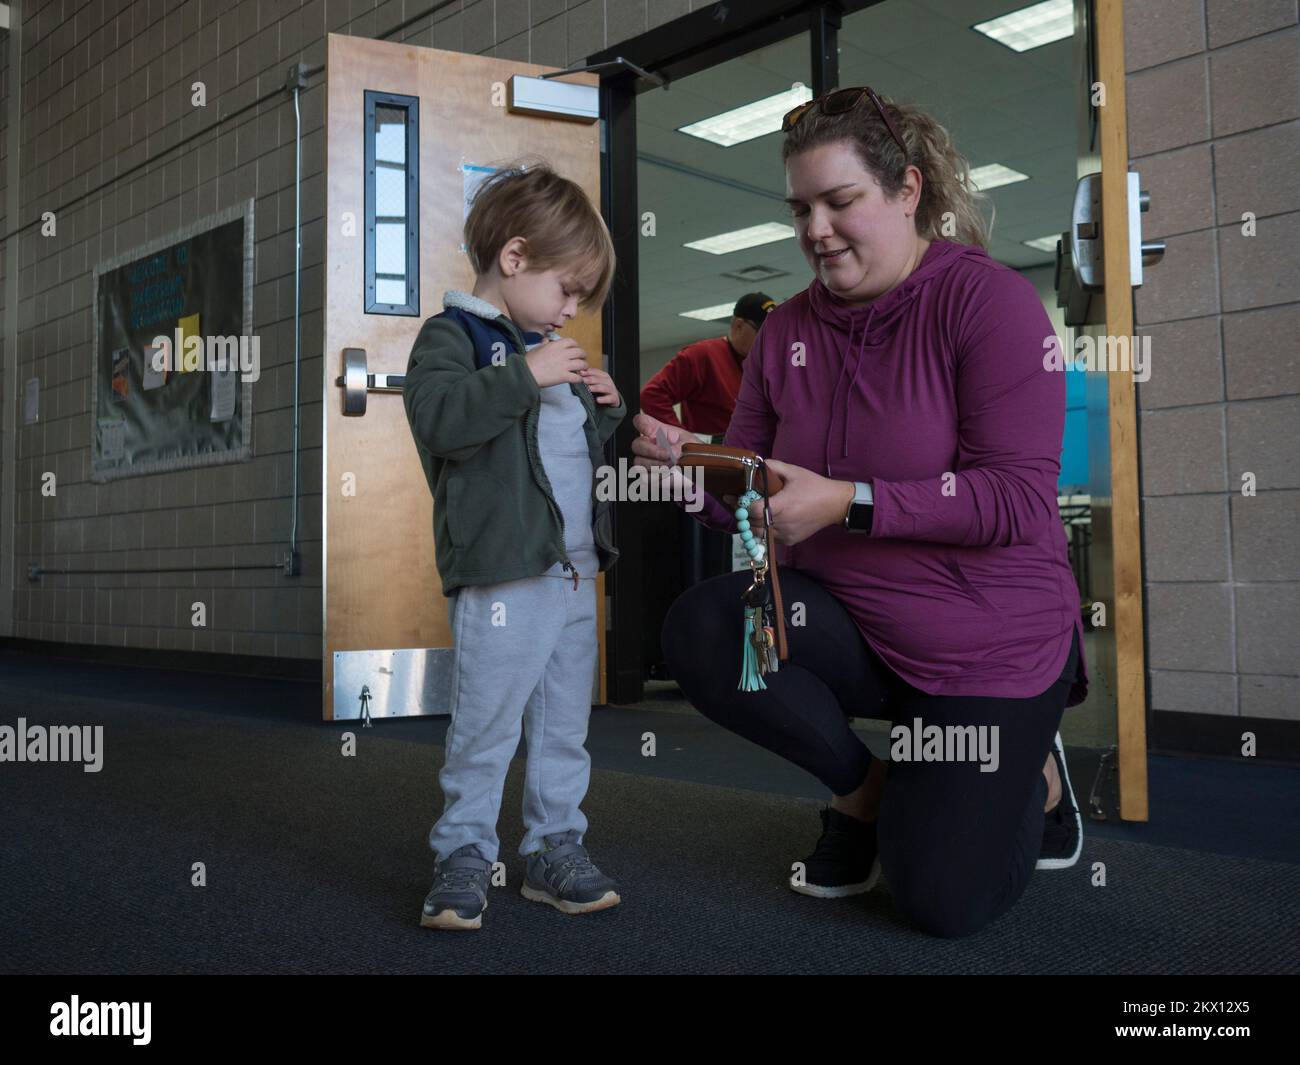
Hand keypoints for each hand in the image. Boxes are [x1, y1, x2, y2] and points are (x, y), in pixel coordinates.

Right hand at [524, 337, 587, 387]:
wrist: (525, 373)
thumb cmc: (529, 361)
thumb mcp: (536, 348)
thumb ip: (544, 344)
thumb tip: (547, 340)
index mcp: (556, 345)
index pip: (572, 342)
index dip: (576, 345)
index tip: (575, 350)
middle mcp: (562, 353)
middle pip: (580, 352)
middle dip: (583, 356)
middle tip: (582, 360)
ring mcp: (564, 365)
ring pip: (582, 364)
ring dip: (584, 367)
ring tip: (582, 370)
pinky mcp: (564, 376)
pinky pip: (577, 377)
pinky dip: (579, 379)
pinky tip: (578, 380)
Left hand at [579, 366, 620, 405]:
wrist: (613, 399)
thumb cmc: (602, 390)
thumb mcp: (596, 383)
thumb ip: (589, 377)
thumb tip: (579, 373)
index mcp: (604, 376)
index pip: (596, 372)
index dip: (588, 372)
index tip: (580, 373)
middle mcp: (608, 382)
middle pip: (600, 379)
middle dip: (591, 379)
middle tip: (583, 380)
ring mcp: (612, 390)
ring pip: (604, 388)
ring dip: (596, 388)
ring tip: (589, 389)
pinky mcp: (614, 398)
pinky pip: (609, 398)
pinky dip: (604, 399)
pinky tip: (598, 400)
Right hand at [629, 412, 695, 496]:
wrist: (697, 469)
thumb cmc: (692, 451)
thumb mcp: (689, 443)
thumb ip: (679, 445)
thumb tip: (671, 452)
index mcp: (657, 431)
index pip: (641, 422)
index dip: (642, 425)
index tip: (650, 432)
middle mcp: (648, 444)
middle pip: (637, 444)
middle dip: (653, 451)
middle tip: (668, 455)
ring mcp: (646, 460)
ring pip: (639, 462)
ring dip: (657, 466)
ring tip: (673, 467)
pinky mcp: (647, 475)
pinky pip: (645, 477)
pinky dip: (657, 477)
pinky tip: (668, 475)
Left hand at [729, 459, 855, 546]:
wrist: (835, 504)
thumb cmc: (814, 486)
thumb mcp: (794, 472)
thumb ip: (773, 467)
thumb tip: (756, 466)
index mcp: (782, 506)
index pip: (752, 511)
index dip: (744, 505)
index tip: (739, 498)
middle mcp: (782, 523)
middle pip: (752, 524)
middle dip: (746, 515)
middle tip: (745, 505)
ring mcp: (786, 534)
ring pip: (760, 534)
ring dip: (755, 524)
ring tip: (757, 512)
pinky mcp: (790, 540)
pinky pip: (770, 537)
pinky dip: (767, 530)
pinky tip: (771, 519)